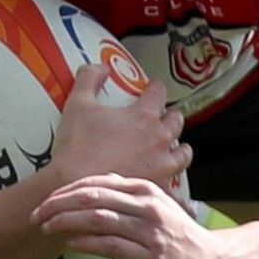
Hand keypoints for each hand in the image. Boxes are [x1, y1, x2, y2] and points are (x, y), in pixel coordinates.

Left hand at [32, 173, 228, 258]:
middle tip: (37, 213)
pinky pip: (110, 245)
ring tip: (46, 228)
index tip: (46, 200)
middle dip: (59, 203)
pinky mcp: (149, 256)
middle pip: (93, 196)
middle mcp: (146, 205)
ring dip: (66, 222)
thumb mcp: (158, 207)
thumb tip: (98, 189)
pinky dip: (85, 242)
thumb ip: (130, 198)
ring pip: (98, 218)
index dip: (67, 190)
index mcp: (146, 189)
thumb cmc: (179, 238)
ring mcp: (148, 230)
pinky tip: (69, 244)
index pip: (98, 182)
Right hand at [44, 64, 188, 189]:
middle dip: (171, 117)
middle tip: (164, 118)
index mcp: (143, 116)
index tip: (153, 88)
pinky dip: (175, 188)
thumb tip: (99, 67)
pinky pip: (175, 190)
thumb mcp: (78, 104)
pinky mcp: (158, 188)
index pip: (158, 93)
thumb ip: (89, 79)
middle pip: (176, 121)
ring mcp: (162, 165)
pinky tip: (173, 190)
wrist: (75, 184)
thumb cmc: (78, 146)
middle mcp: (159, 139)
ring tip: (174, 150)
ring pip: (183, 153)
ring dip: (179, 149)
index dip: (155, 88)